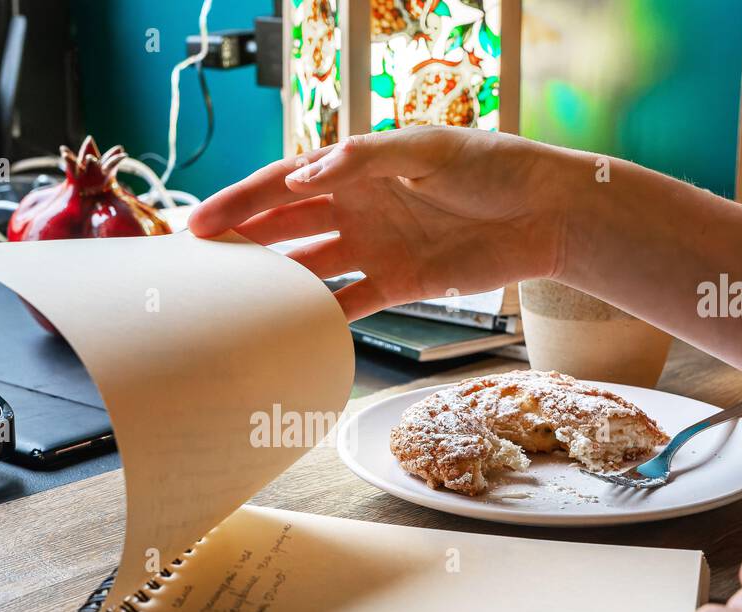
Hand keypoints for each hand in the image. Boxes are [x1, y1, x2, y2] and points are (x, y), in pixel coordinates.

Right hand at [188, 127, 565, 319]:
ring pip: (309, 265)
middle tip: (196, 266)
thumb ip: (366, 159)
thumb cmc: (491, 167)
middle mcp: (359, 206)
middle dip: (240, 241)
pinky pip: (349, 303)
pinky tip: (290, 330)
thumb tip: (304, 175)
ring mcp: (376, 246)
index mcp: (358, 167)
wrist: (544, 214)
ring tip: (230, 300)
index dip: (240, 202)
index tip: (199, 225)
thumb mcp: (428, 151)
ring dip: (272, 280)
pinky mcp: (399, 283)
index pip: (284, 183)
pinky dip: (320, 318)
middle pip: (286, 224)